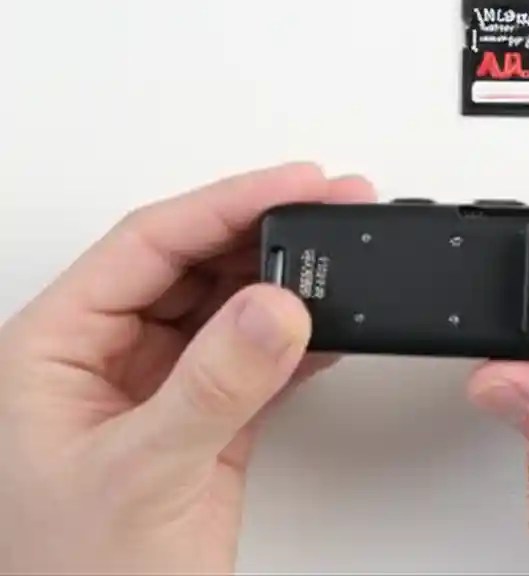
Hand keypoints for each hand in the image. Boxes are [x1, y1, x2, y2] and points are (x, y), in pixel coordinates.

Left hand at [0, 163, 374, 573]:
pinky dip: (301, 342)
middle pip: (194, 263)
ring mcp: (159, 390)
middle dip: (267, 231)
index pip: (148, 246)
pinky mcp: (204, 424)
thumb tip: (276, 305)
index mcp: (56, 349)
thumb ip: (214, 385)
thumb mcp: (141, 472)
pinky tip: (334, 326)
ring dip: (288, 282)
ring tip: (345, 256)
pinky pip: (257, 360)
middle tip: (335, 205)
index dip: (226, 203)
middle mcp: (106, 358)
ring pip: (229, 306)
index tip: (297, 183)